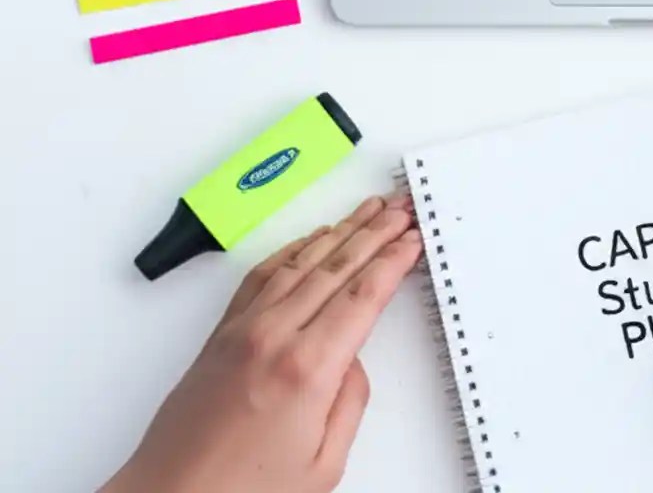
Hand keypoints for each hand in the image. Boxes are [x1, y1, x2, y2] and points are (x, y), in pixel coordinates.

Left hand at [102, 195, 422, 492]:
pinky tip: (311, 239)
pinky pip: (262, 276)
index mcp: (307, 369)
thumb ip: (349, 403)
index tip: (411, 239)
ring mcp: (243, 331)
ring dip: (339, 232)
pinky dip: (292, 250)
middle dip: (374, 232)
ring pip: (301, 263)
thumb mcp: (323, 463)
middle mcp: (273, 337)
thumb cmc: (239, 491)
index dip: (392, 261)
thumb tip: (353, 360)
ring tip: (366, 211)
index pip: (362, 296)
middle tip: (399, 208)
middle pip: (336, 267)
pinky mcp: (221, 335)